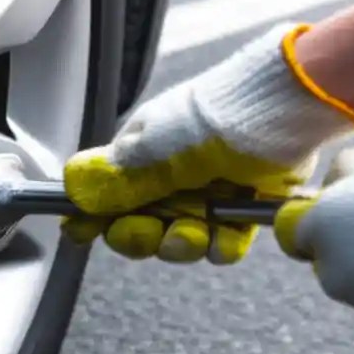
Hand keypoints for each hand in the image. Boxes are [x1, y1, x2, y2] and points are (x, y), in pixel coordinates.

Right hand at [62, 21, 353, 263]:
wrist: (280, 109)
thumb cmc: (209, 117)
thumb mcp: (149, 147)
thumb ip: (111, 176)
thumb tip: (73, 188)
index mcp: (141, 156)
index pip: (105, 196)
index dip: (94, 218)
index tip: (84, 232)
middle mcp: (169, 177)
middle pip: (140, 227)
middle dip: (143, 237)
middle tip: (152, 230)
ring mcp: (205, 193)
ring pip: (180, 240)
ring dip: (183, 244)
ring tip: (197, 230)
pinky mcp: (242, 206)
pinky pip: (221, 244)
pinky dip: (222, 245)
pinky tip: (225, 232)